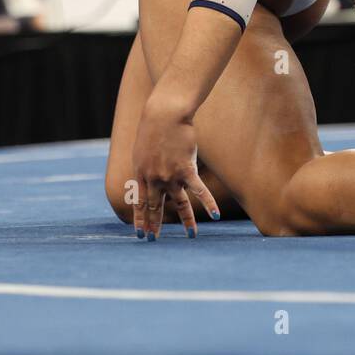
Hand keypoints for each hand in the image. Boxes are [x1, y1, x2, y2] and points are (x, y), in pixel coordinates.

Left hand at [132, 93, 218, 240]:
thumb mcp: (143, 148)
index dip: (140, 220)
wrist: (165, 114)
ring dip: (186, 221)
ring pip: (179, 204)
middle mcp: (154, 179)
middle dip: (154, 225)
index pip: (139, 203)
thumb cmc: (154, 126)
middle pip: (155, 207)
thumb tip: (149, 171)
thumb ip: (146, 163)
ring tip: (191, 236)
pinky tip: (214, 215)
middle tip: (153, 241)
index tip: (140, 234)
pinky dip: (208, 203)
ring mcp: (170, 176)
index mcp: (141, 174)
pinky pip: (198, 190)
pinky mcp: (186, 169)